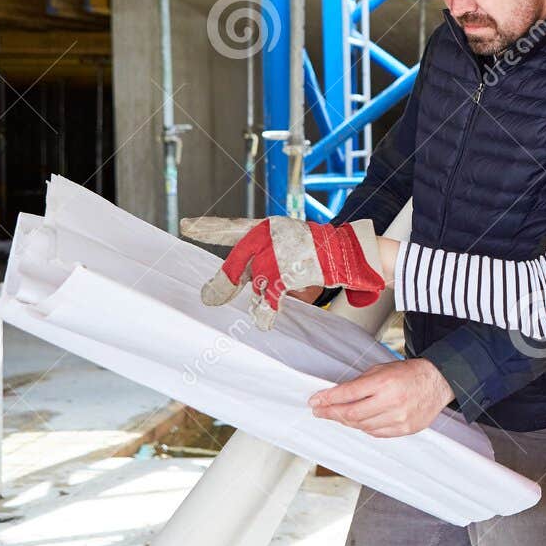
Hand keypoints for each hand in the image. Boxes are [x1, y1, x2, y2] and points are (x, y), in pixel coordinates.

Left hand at [181, 216, 385, 328]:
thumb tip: (249, 288)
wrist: (359, 254)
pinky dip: (267, 310)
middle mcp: (273, 233)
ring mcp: (280, 249)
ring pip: (255, 280)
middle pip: (238, 260)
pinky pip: (270, 294)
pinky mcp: (289, 268)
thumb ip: (271, 270)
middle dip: (225, 281)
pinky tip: (265, 319)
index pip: (235, 227)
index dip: (210, 227)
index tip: (186, 225)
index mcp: (272, 226)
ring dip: (259, 297)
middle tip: (210, 298)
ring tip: (262, 310)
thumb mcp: (296, 259)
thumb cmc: (329, 258)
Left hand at [308, 359, 453, 437]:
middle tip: (319, 411)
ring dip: (346, 421)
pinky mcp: (405, 429)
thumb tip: (335, 396)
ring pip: (361, 426)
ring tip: (337, 415)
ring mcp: (399, 418)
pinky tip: (359, 421)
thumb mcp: (382, 369)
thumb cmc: (409, 373)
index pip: (348, 393)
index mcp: (385, 382)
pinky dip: (364, 427)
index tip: (314, 401)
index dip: (327, 398)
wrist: (439, 382)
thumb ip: (360, 383)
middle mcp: (392, 402)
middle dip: (330, 412)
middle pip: (351, 414)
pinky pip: (375, 433)